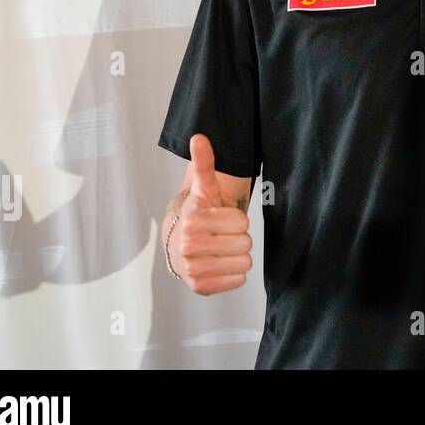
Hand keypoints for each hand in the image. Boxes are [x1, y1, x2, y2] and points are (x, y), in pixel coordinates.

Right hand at [170, 133, 251, 293]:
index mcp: (194, 221)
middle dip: (238, 238)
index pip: (242, 222)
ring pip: (244, 262)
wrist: (179, 242)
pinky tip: (219, 264)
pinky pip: (238, 280)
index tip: (220, 218)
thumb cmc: (199, 213)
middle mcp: (189, 248)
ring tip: (220, 248)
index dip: (235, 219)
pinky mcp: (200, 288)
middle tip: (221, 235)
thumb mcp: (204, 188)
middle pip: (245, 243)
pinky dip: (233, 273)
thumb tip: (199, 137)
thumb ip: (205, 163)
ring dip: (237, 255)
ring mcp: (193, 270)